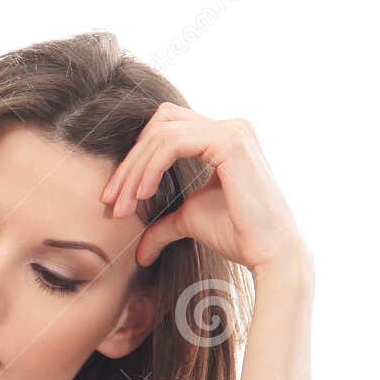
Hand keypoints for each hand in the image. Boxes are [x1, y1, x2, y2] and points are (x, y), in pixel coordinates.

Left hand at [99, 103, 307, 272]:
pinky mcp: (229, 141)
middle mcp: (230, 126)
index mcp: (222, 137)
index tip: (115, 197)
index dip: (136, 158)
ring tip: (122, 204)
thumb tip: (138, 250)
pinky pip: (171, 144)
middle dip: (129, 162)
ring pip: (160, 134)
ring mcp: (232, 130)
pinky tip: (142, 194)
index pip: (165, 130)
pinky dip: (150, 168)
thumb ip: (163, 223)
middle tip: (111, 200)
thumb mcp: (190, 219)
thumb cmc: (236, 235)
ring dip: (134, 170)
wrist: (269, 253)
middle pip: (158, 126)